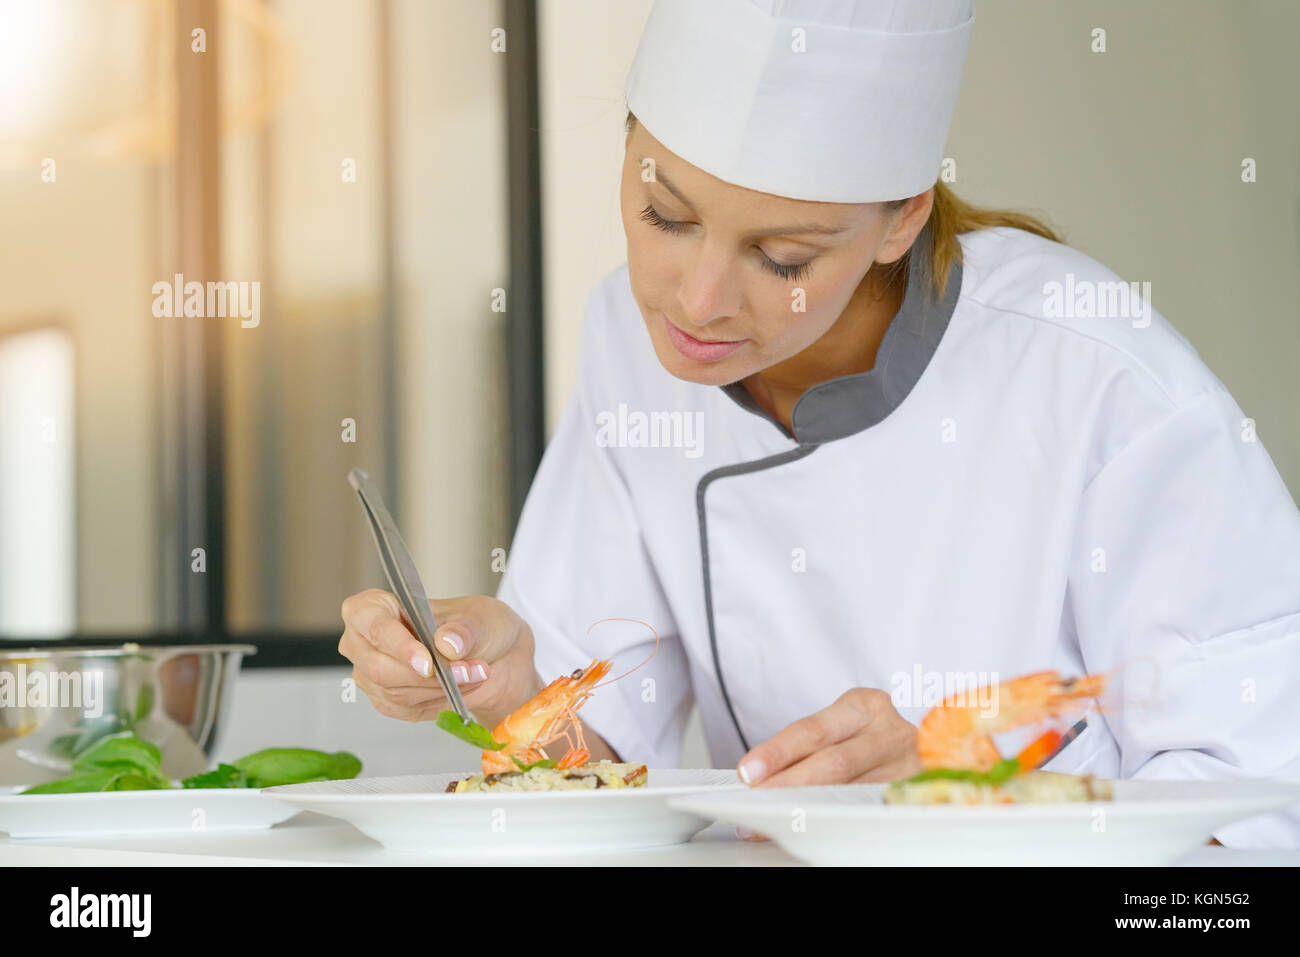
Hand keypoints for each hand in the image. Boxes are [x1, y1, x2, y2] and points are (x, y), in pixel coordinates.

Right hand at [338, 590, 537, 726]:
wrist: (488, 654)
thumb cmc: (473, 625)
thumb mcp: (480, 617)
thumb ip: (463, 629)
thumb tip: (446, 643)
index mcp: (374, 607)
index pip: (373, 625)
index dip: (398, 646)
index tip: (428, 663)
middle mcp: (363, 642)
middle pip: (380, 668)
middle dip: (428, 676)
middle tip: (465, 670)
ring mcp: (370, 674)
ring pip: (395, 692)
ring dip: (440, 689)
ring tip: (474, 675)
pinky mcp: (386, 700)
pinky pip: (407, 709)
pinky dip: (439, 702)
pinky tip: (461, 689)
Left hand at [732, 688, 922, 841]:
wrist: (938, 746)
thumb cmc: (871, 739)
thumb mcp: (845, 728)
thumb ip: (809, 748)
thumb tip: (759, 778)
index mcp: (864, 707)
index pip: (813, 730)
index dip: (778, 752)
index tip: (749, 771)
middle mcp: (889, 733)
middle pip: (833, 763)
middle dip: (789, 785)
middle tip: (757, 802)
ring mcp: (908, 767)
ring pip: (852, 794)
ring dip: (808, 810)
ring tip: (776, 822)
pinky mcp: (917, 795)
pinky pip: (871, 812)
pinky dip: (839, 823)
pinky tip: (817, 830)